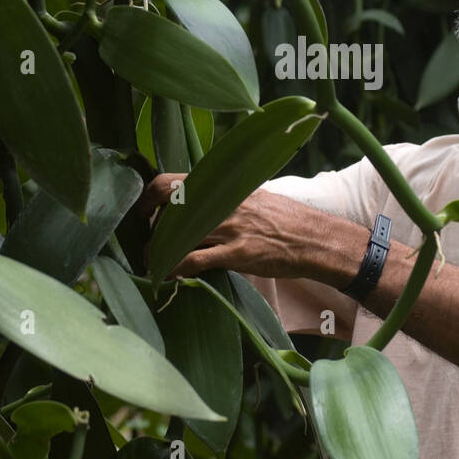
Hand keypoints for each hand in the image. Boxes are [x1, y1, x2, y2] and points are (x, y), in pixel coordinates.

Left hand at [136, 173, 326, 281]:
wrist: (315, 238)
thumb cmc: (286, 219)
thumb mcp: (253, 196)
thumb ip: (226, 199)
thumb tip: (201, 204)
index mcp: (224, 186)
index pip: (170, 182)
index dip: (149, 197)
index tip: (143, 212)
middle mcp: (222, 202)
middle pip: (167, 209)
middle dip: (151, 228)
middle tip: (147, 242)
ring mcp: (228, 227)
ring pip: (176, 235)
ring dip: (158, 251)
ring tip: (152, 263)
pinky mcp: (236, 253)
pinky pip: (193, 261)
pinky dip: (174, 269)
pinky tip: (167, 277)